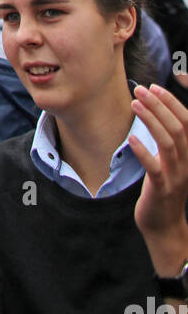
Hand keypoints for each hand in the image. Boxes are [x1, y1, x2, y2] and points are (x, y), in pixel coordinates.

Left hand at [131, 84, 187, 275]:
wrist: (163, 226)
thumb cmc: (163, 188)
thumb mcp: (169, 162)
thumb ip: (167, 140)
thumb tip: (154, 111)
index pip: (187, 122)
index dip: (172, 103)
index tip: (154, 87)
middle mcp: (187, 164)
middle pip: (178, 128)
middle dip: (159, 105)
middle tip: (140, 89)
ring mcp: (175, 177)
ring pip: (168, 143)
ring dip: (151, 120)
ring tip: (134, 104)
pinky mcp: (161, 189)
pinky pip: (154, 167)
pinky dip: (143, 151)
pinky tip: (131, 137)